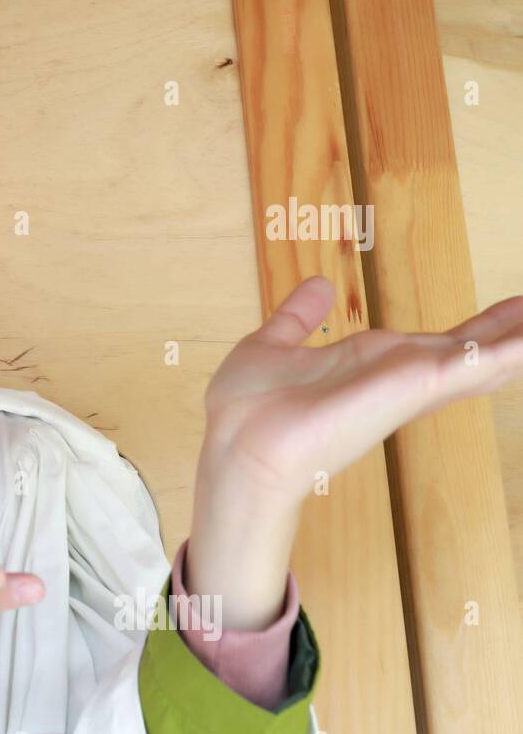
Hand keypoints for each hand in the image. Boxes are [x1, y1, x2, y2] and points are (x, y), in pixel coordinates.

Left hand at [186, 275, 522, 628]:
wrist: (239, 447)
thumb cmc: (246, 410)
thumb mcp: (272, 346)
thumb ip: (298, 318)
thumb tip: (318, 286)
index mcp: (369, 362)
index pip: (438, 342)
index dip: (479, 327)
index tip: (515, 309)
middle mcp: (396, 374)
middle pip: (471, 349)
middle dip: (512, 332)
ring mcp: (408, 383)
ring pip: (482, 357)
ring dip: (517, 340)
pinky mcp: (412, 387)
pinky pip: (473, 364)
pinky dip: (507, 350)